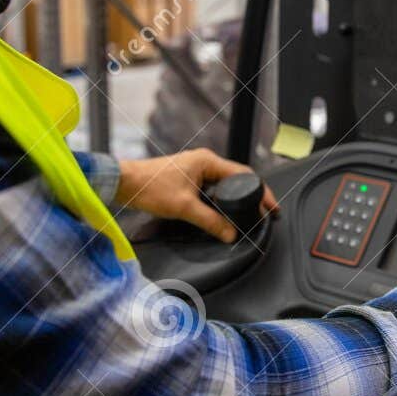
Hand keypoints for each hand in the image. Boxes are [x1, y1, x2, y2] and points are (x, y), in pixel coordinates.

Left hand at [115, 148, 278, 242]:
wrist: (124, 183)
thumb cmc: (149, 187)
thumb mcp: (183, 207)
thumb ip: (209, 221)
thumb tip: (230, 234)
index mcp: (207, 161)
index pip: (244, 174)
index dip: (261, 191)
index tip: (271, 207)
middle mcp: (204, 162)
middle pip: (237, 179)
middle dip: (252, 196)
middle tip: (265, 213)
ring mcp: (196, 169)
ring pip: (225, 185)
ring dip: (237, 198)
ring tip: (249, 214)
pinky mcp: (189, 179)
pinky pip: (213, 189)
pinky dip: (222, 200)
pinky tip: (225, 212)